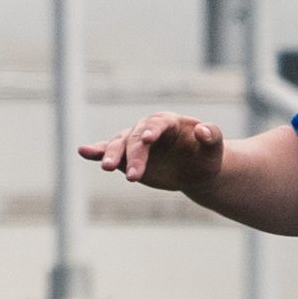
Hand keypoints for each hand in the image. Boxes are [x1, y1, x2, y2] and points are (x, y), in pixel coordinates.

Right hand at [78, 111, 223, 192]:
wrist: (195, 169)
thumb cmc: (206, 157)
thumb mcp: (214, 149)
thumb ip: (212, 137)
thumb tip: (203, 130)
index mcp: (170, 122)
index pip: (159, 124)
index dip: (153, 130)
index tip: (148, 140)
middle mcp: (149, 128)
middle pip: (137, 139)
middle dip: (134, 156)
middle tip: (133, 176)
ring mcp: (135, 141)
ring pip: (120, 144)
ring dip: (112, 155)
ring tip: (106, 167)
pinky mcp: (126, 156)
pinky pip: (108, 151)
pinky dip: (96, 151)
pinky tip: (83, 152)